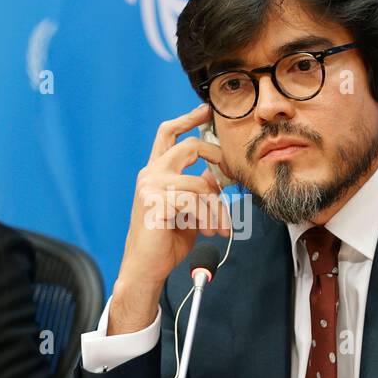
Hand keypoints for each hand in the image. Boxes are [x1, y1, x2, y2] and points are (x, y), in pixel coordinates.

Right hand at [109, 103, 230, 334]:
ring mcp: (151, 187)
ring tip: (219, 227)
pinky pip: (195, 200)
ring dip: (217, 207)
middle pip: (189, 146)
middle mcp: (150, 174)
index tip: (206, 110)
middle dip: (216, 157)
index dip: (188, 118)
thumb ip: (198, 190)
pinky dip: (209, 217)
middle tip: (230, 175)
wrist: (146, 268)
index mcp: (154, 172)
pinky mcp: (156, 202)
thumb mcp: (188, 211)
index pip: (169, 133)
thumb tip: (214, 178)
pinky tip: (209, 230)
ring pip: (201, 182)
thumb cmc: (165, 241)